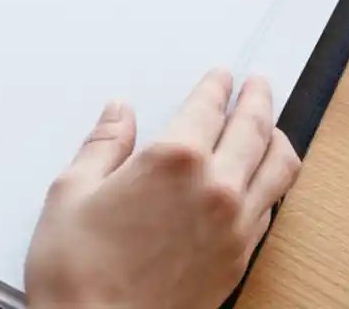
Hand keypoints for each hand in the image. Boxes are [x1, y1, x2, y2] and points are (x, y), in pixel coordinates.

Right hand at [24, 71, 300, 308]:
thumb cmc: (77, 272)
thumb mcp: (71, 192)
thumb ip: (102, 146)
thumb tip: (119, 114)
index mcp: (173, 160)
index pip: (207, 107)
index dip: (216, 86)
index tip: (221, 76)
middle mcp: (215, 188)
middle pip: (253, 129)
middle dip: (257, 99)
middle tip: (258, 84)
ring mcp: (235, 226)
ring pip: (277, 168)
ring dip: (276, 137)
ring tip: (271, 125)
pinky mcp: (240, 259)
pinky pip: (271, 208)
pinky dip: (273, 182)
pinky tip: (262, 179)